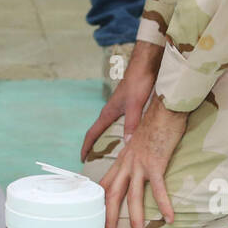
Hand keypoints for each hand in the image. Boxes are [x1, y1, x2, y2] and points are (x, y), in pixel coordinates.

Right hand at [82, 40, 161, 161]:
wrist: (144, 66)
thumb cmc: (137, 82)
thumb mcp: (135, 104)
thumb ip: (132, 123)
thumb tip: (127, 143)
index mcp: (108, 112)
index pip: (92, 133)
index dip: (86, 147)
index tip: (82, 159)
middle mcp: (111, 112)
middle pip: (99, 132)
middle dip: (95, 147)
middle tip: (96, 161)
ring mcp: (119, 109)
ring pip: (110, 128)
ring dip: (108, 141)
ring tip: (113, 154)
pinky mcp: (128, 106)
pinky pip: (120, 124)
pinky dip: (120, 134)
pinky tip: (129, 139)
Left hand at [95, 94, 185, 227]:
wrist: (165, 106)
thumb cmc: (156, 122)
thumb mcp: (139, 141)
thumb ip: (136, 155)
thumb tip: (137, 168)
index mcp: (122, 159)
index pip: (105, 184)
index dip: (101, 203)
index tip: (98, 218)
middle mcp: (127, 163)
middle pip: (113, 195)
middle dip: (109, 218)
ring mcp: (140, 163)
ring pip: (134, 197)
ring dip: (136, 219)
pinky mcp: (156, 162)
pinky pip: (159, 188)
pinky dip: (164, 204)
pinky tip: (169, 218)